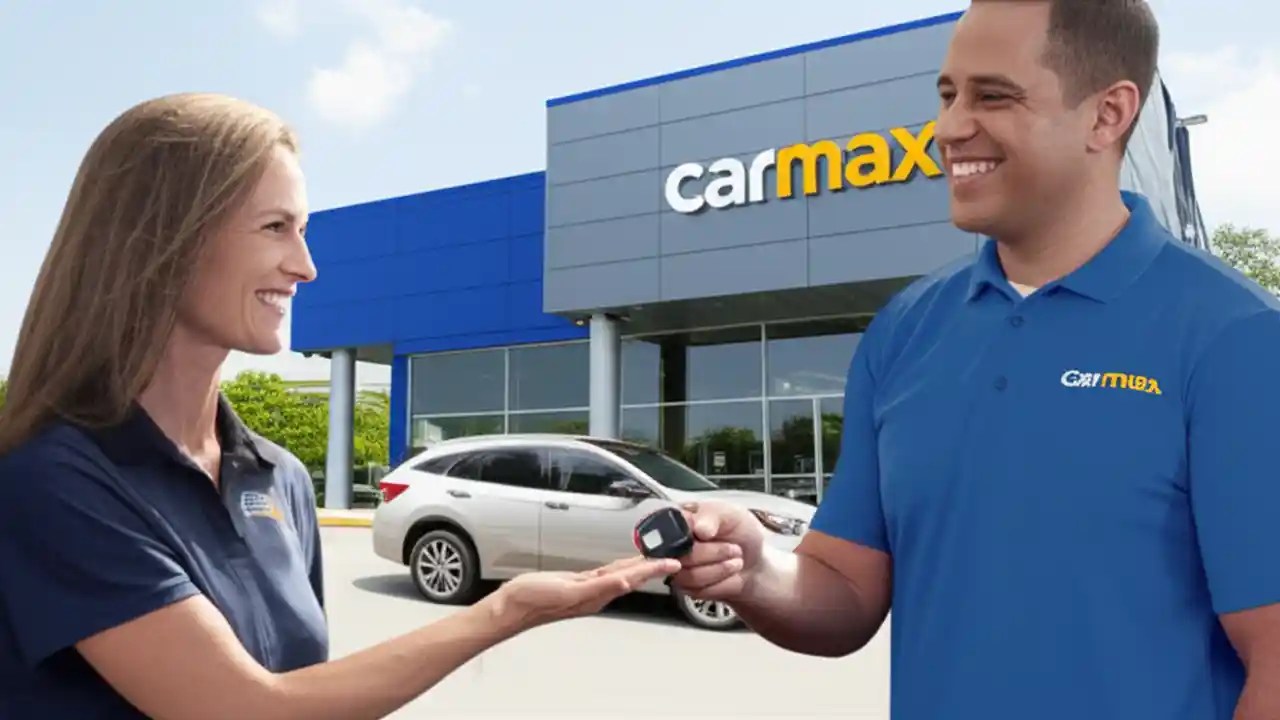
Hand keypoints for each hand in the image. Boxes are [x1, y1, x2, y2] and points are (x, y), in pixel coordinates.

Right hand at [483, 556, 680, 632]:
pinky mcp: (576, 584)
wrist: (511, 607)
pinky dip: (620, 567)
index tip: (674, 562)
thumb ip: (598, 587)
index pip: (633, 578)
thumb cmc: (533, 601)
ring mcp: (587, 589)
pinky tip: (624, 566)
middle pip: (631, 576)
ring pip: (621, 574)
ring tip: (657, 560)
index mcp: (598, 593)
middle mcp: (596, 593)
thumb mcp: (568, 591)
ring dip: (640, 567)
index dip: (655, 568)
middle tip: (674, 557)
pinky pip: (605, 574)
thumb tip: (625, 581)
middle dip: (653, 567)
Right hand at [670, 500, 767, 602]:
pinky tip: (730, 571)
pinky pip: (700, 589)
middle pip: (680, 556)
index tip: (709, 535)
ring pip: (690, 575)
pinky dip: (722, 581)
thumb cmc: (738, 531)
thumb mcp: (729, 514)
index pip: (667, 531)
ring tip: (735, 558)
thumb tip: (699, 529)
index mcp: (676, 520)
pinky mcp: (687, 588)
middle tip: (733, 548)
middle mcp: (671, 545)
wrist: (753, 558)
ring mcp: (677, 568)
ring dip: (720, 568)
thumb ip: (712, 516)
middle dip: (713, 553)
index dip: (687, 536)